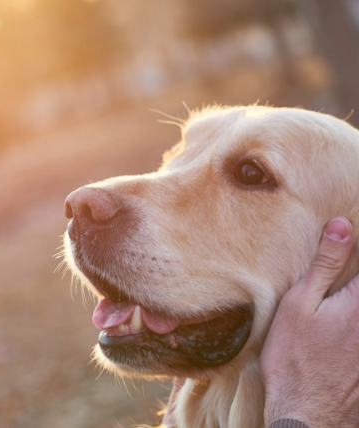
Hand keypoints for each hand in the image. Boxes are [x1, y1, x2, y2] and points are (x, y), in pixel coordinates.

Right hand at [260, 217, 358, 427]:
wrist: (306, 411)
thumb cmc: (295, 357)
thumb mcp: (300, 305)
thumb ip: (325, 265)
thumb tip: (342, 226)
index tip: (351, 229)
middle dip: (353, 273)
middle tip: (335, 276)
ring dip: (352, 290)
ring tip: (335, 300)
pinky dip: (351, 314)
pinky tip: (338, 320)